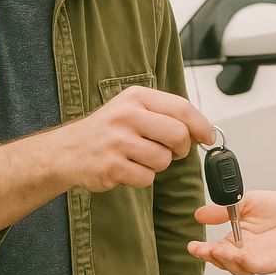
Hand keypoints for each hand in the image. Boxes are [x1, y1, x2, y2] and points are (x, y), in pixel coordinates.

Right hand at [48, 86, 214, 192]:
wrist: (68, 150)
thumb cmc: (107, 130)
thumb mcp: (133, 108)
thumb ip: (166, 115)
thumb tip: (202, 131)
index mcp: (136, 97)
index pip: (181, 108)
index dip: (201, 124)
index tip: (207, 136)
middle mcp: (127, 115)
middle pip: (178, 135)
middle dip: (182, 148)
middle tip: (173, 151)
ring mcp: (117, 141)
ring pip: (163, 160)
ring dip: (158, 164)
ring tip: (140, 157)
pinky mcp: (111, 166)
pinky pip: (146, 177)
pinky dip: (142, 177)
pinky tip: (128, 168)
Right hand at [187, 190, 275, 274]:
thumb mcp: (248, 202)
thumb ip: (225, 209)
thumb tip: (199, 214)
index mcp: (239, 241)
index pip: (218, 250)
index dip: (204, 251)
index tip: (192, 246)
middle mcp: (250, 253)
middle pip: (228, 264)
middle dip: (215, 258)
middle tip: (205, 250)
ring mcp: (265, 259)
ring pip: (244, 269)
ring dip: (231, 262)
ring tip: (220, 251)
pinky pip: (267, 266)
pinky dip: (254, 263)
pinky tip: (244, 257)